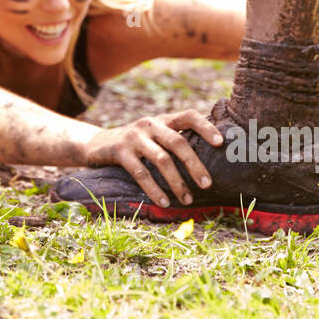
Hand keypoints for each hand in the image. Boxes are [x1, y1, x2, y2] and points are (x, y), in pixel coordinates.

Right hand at [84, 110, 224, 206]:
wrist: (97, 145)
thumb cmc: (136, 144)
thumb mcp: (155, 135)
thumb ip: (175, 139)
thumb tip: (212, 157)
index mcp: (163, 119)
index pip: (188, 116)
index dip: (206, 127)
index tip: (221, 143)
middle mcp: (150, 124)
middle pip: (178, 142)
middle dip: (194, 164)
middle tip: (207, 184)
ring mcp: (134, 137)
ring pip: (161, 159)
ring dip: (176, 182)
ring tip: (187, 199)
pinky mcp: (120, 151)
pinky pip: (141, 173)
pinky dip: (154, 189)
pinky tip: (164, 202)